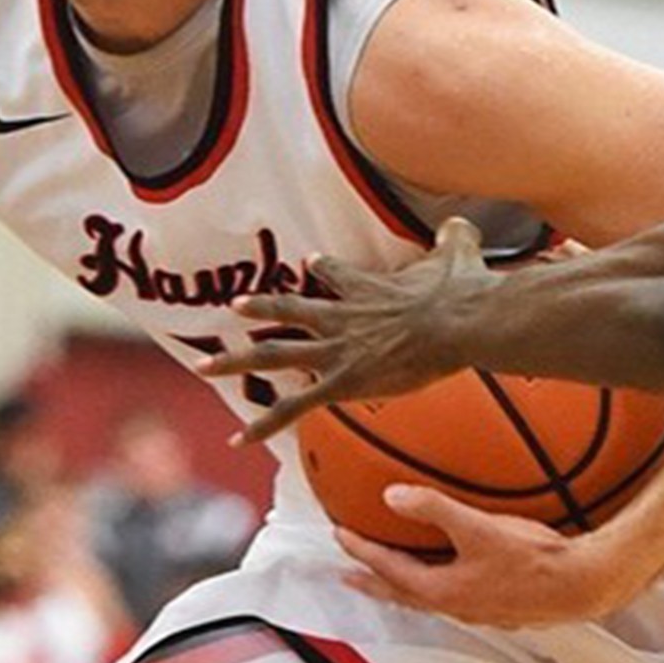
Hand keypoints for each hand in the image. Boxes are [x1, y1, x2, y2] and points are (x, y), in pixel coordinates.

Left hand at [197, 218, 501, 444]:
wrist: (454, 322)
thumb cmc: (458, 292)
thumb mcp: (456, 254)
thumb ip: (454, 238)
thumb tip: (460, 222)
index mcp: (365, 287)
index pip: (335, 274)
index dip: (324, 269)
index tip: (314, 263)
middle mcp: (340, 316)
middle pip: (289, 308)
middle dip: (260, 309)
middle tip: (235, 307)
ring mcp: (335, 350)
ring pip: (273, 355)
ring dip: (236, 361)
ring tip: (203, 367)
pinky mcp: (340, 382)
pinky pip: (294, 406)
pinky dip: (264, 424)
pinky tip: (239, 440)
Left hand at [336, 485, 648, 627]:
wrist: (581, 584)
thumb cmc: (536, 562)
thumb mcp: (478, 528)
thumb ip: (434, 508)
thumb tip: (393, 496)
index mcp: (443, 590)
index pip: (389, 569)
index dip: (362, 551)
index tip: (341, 536)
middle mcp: (455, 605)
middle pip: (401, 592)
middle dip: (372, 579)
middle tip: (348, 572)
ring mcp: (475, 608)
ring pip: (426, 596)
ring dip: (402, 583)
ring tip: (391, 573)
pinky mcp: (494, 604)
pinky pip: (451, 593)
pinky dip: (434, 582)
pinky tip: (448, 571)